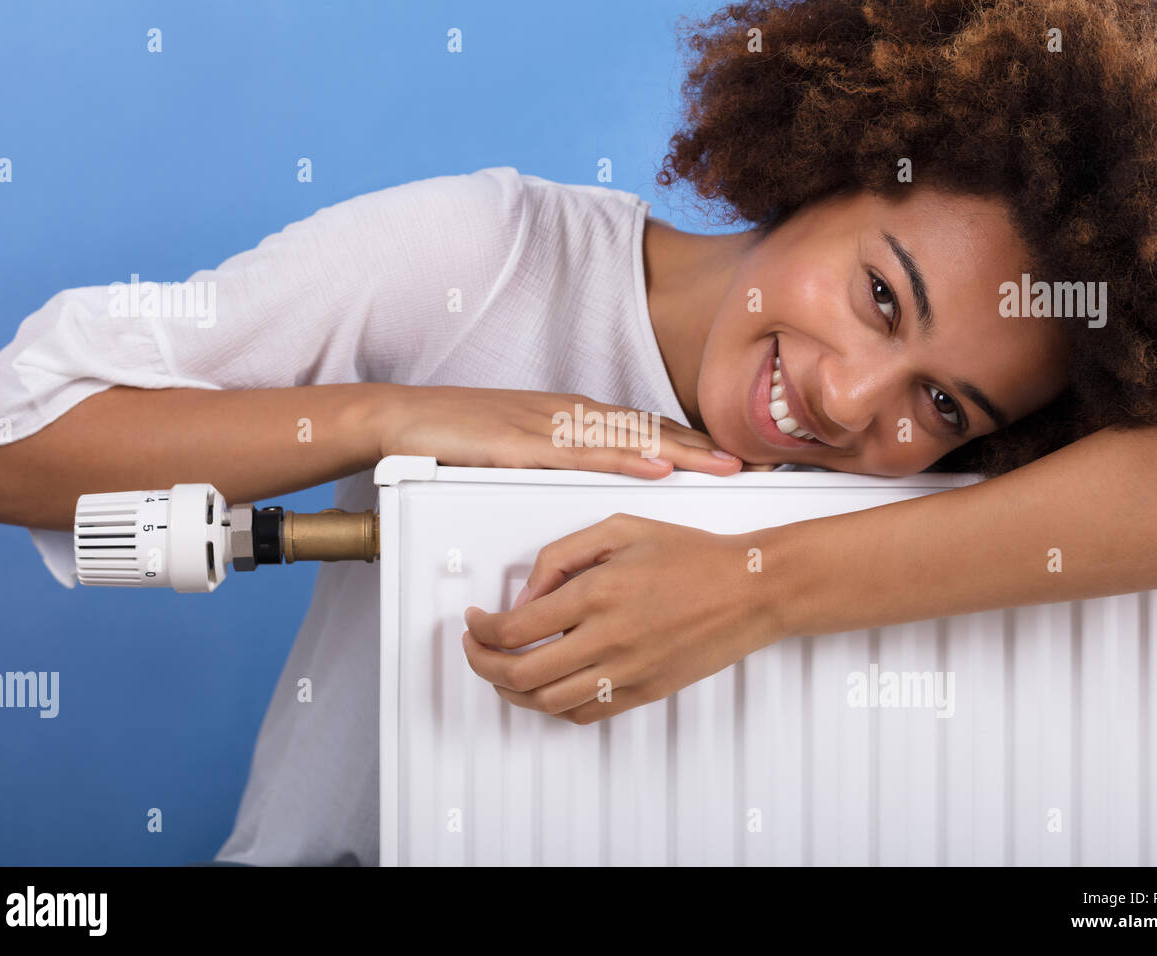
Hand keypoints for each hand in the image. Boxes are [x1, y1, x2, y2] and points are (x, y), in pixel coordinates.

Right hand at [378, 384, 748, 477]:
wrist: (404, 418)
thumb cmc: (460, 436)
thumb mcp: (525, 448)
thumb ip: (565, 460)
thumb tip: (599, 480)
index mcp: (575, 417)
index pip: (647, 430)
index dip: (694, 445)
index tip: (733, 460)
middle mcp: (572, 415)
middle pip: (652, 430)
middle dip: (705, 447)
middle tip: (752, 463)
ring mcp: (550, 425)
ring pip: (630, 438)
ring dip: (683, 451)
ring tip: (725, 466)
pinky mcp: (525, 442)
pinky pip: (585, 453)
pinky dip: (626, 459)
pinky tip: (657, 465)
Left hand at [461, 513, 784, 722]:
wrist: (750, 589)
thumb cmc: (693, 555)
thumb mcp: (620, 529)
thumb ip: (562, 555)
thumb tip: (527, 593)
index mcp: (598, 593)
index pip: (515, 628)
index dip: (481, 629)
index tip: (475, 620)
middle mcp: (608, 638)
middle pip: (520, 673)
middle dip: (482, 664)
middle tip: (475, 648)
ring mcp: (626, 672)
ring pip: (545, 702)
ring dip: (510, 690)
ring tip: (501, 670)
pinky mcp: (644, 692)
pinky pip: (583, 714)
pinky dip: (552, 707)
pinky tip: (546, 687)